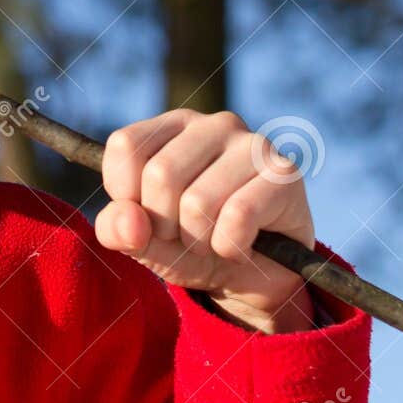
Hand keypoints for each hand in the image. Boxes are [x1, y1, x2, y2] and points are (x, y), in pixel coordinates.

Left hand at [95, 108, 317, 333]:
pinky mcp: (284, 174)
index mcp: (174, 126)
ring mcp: (253, 145)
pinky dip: (230, 247)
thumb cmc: (192, 244)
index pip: (125, 146)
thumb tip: (129, 221)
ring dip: (198, 241)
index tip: (147, 215)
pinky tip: (240, 245)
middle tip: (185, 235)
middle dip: (164, 225)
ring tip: (212, 240)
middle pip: (160, 174)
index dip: (127, 195)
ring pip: (198, 201)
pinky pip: (238, 218)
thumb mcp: (143, 241)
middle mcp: (214, 125)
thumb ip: (117, 230)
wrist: (254, 277)